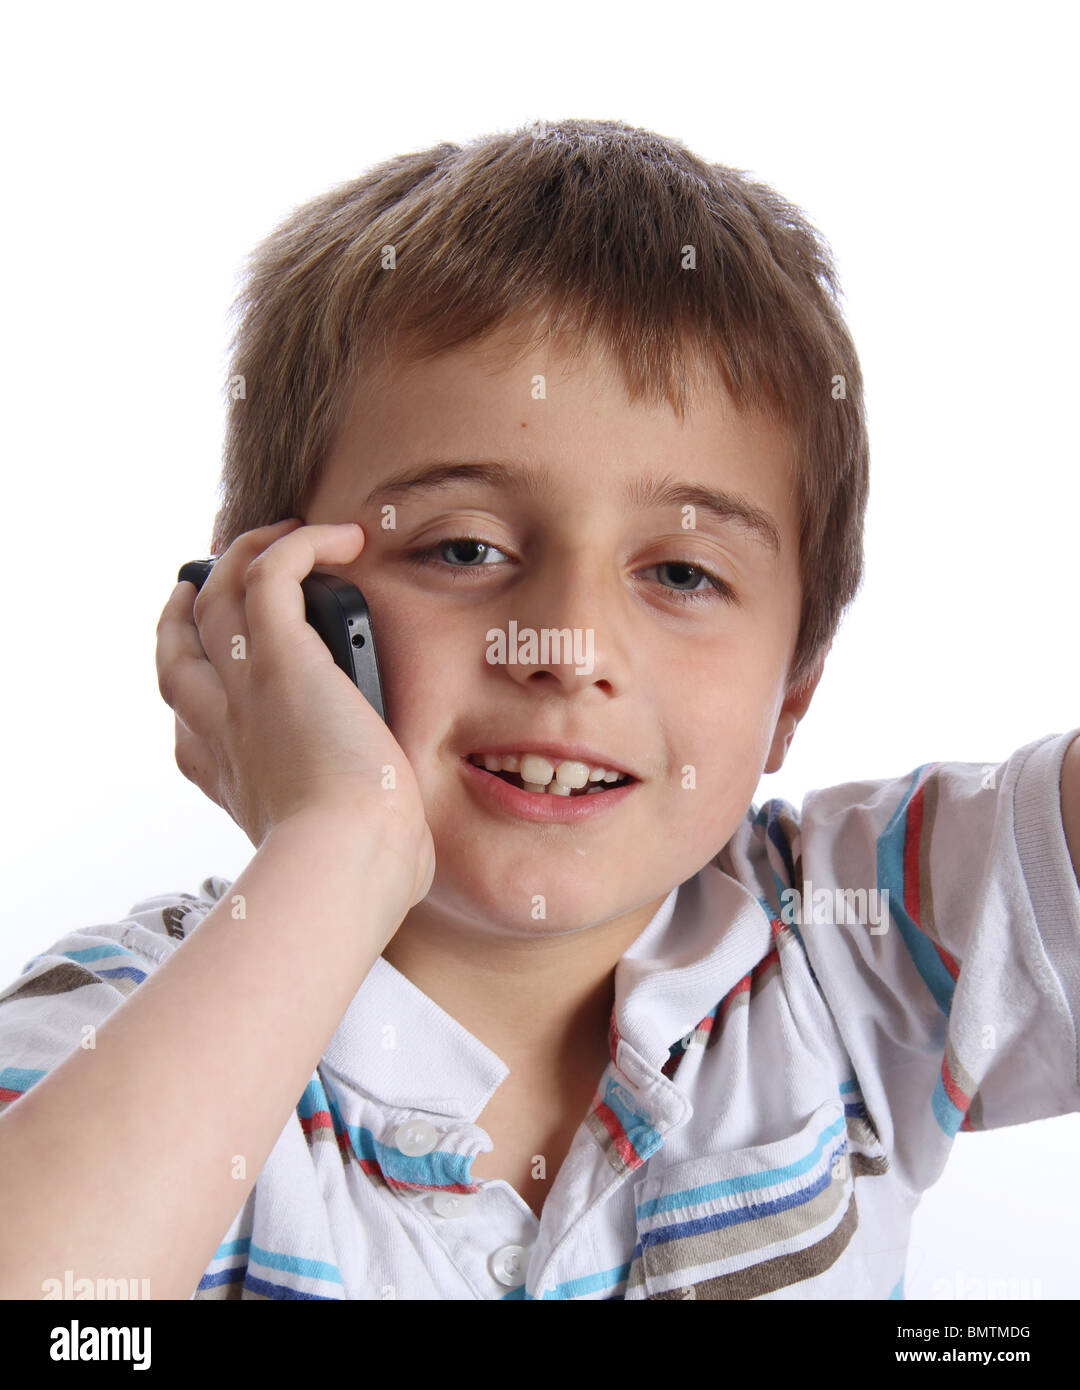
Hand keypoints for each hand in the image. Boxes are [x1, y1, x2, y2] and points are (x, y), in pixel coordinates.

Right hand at [155, 519, 434, 909]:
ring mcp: (240, 686)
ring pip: (218, 593)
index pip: (189, 706)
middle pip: (181, 640)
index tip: (220, 650)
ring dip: (248, 555)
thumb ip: (361, 838)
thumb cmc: (357, 875)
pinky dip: (302, 543)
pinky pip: (271, 571)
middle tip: (225, 569)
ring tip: (287, 535)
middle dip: (196, 599)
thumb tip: (406, 850)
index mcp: (223, 772)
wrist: (345, 863)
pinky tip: (343, 536)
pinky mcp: (279, 656)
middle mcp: (216, 724)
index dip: (197, 666)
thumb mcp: (344, 851)